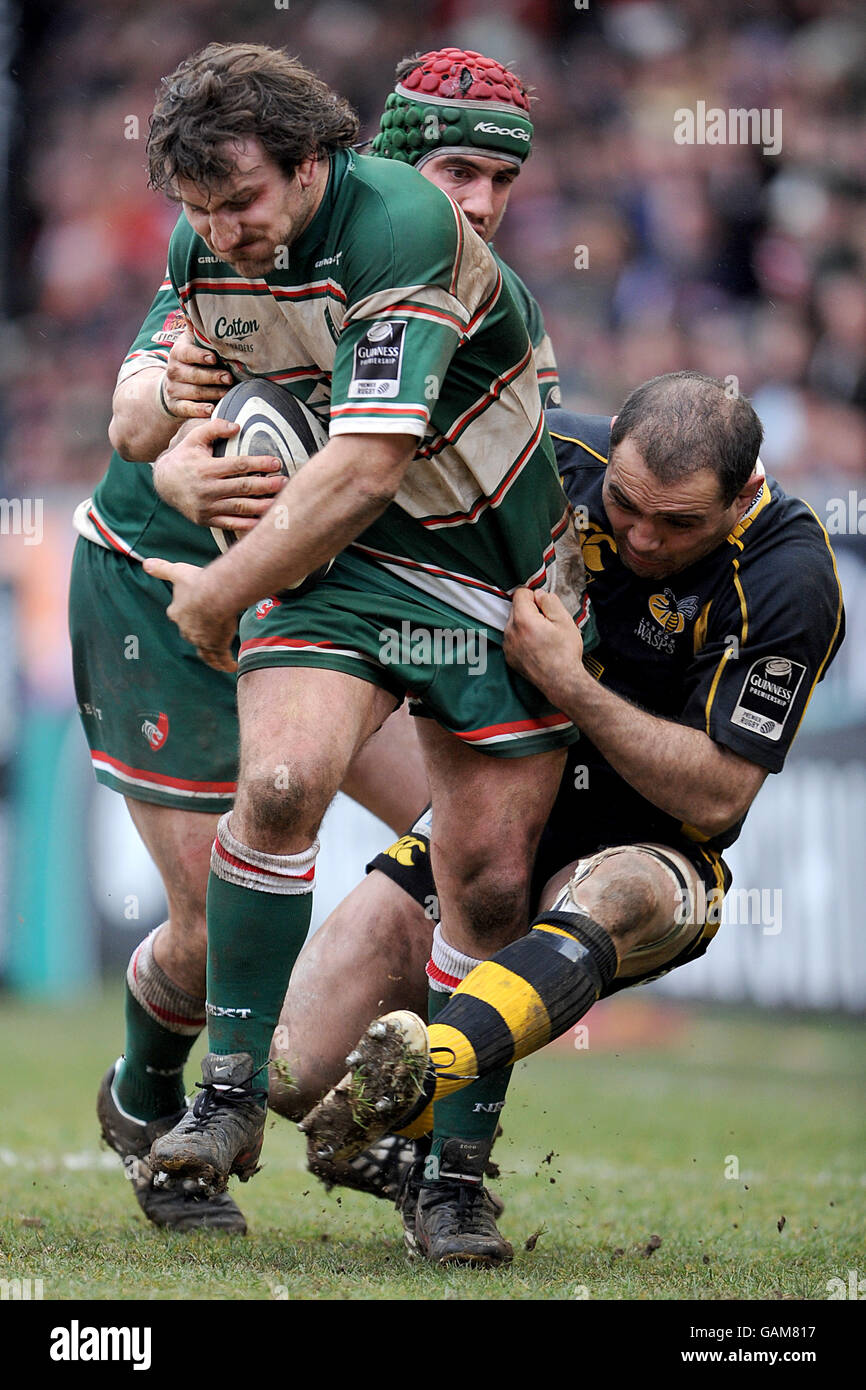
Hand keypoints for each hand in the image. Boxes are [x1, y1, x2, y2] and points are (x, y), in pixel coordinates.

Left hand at [143, 557, 237, 671]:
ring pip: (206, 653)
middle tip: (208, 638)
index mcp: (177, 613)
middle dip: (199, 637)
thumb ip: (162, 569)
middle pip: (192, 636)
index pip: (178, 616)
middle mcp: (187, 630)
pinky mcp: (217, 645)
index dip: (185, 616)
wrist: (214, 595)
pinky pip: (221, 659)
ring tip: (218, 664)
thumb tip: (146, 563)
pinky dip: (225, 664)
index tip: (191, 616)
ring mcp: (202, 639)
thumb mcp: (177, 572)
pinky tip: (231, 667)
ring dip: (212, 658)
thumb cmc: (197, 583)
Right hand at [152, 417, 285, 529]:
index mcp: (206, 468)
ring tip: (280, 501)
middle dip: (266, 485)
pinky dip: (248, 524)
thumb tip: (237, 426)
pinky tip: (264, 521)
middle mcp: (207, 489)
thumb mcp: (194, 438)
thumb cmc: (184, 457)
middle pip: (243, 487)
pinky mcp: (207, 520)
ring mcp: (207, 507)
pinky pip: (231, 524)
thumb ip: (214, 428)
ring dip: (262, 505)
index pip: (238, 465)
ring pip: (240, 507)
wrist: (164, 484)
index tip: (276, 462)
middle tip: (285, 482)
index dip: (259, 463)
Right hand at [161, 326, 234, 418]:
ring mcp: (174, 389)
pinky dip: (200, 411)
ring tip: (228, 393)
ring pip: (194, 393)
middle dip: (212, 377)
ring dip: (212, 393)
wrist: (172, 385)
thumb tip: (191, 302)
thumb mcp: (190, 342)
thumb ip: (194, 328)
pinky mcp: (177, 406)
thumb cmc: (190, 360)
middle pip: (193, 375)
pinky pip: (188, 409)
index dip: (199, 356)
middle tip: (229, 378)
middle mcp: (173, 371)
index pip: (186, 353)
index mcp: (178, 353)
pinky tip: (212, 410)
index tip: (213, 358)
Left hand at [504, 587, 585, 709]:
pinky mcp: (508, 656)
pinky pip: (513, 638)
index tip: (545, 608)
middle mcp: (510, 632)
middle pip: (516, 608)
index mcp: (523, 620)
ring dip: (526, 625)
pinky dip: (522, 638)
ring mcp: (507, 646)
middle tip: (547, 625)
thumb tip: (538, 594)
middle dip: (530, 611)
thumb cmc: (565, 652)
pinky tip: (537, 647)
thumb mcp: (564, 620)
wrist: (561, 682)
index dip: (535, 597)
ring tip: (543, 638)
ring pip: (514, 624)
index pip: (521, 593)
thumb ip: (549, 601)